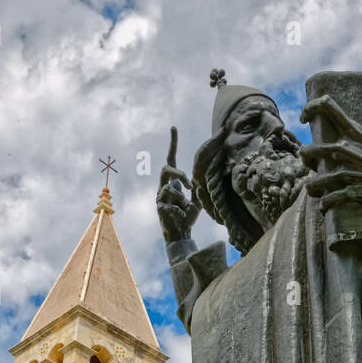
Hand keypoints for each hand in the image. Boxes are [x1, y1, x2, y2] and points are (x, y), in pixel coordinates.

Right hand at [157, 127, 200, 244]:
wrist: (181, 234)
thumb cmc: (188, 216)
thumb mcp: (197, 199)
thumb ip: (198, 187)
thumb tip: (203, 174)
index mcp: (173, 181)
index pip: (172, 159)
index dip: (173, 144)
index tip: (174, 128)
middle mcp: (164, 186)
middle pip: (166, 169)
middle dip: (179, 174)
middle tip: (190, 185)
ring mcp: (160, 196)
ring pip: (168, 188)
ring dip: (181, 199)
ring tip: (185, 209)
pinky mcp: (159, 208)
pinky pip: (168, 204)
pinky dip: (178, 211)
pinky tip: (181, 217)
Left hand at [299, 89, 361, 221]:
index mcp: (361, 137)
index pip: (334, 112)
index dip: (313, 108)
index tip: (303, 117)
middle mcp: (356, 153)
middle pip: (321, 148)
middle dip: (307, 153)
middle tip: (304, 159)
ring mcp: (357, 174)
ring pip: (324, 177)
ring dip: (313, 184)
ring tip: (310, 188)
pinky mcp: (359, 193)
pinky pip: (334, 198)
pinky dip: (326, 202)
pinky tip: (324, 204)